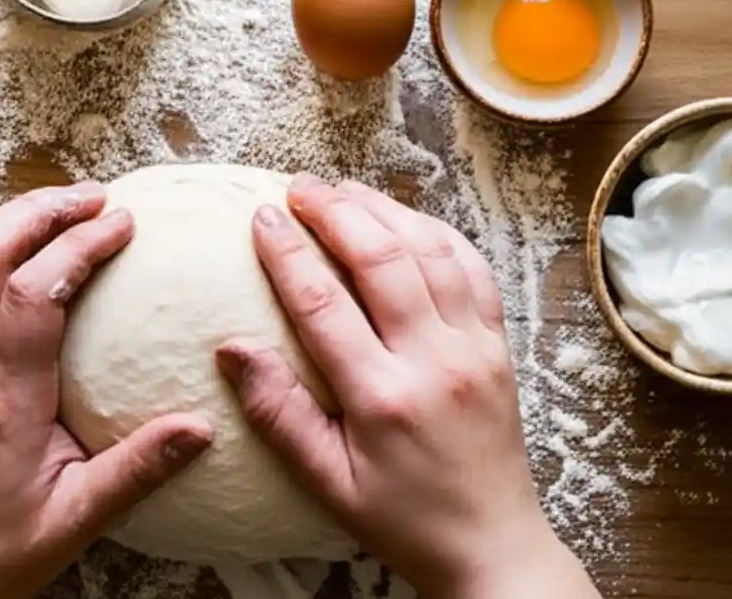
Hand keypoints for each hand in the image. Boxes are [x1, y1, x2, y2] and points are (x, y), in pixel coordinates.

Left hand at [0, 183, 212, 598]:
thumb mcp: (81, 516)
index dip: (76, 247)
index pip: (30, 295)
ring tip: (63, 208)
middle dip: (37, 211)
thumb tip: (202, 427)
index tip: (122, 225)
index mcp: (2, 400)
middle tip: (95, 195)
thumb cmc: (2, 547)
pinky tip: (29, 251)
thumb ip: (141, 467)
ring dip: (8, 223)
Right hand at [217, 176, 599, 598]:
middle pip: (383, 257)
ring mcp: (475, 346)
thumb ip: (279, 415)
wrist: (491, 543)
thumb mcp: (327, 483)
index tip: (261, 218)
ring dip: (385, 209)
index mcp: (384, 397)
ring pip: (432, 250)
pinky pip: (473, 268)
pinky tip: (408, 220)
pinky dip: (438, 233)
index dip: (288, 253)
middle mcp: (435, 360)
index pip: (325, 303)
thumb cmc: (404, 519)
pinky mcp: (498, 343)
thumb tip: (233, 349)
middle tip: (298, 188)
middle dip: (336, 210)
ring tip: (344, 189)